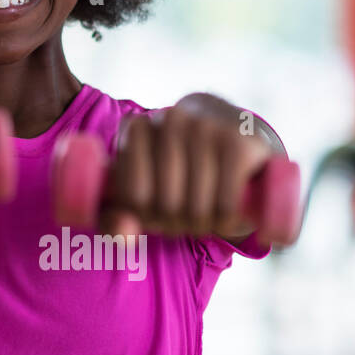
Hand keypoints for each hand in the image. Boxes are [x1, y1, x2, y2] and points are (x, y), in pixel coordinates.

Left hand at [102, 99, 274, 238]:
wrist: (233, 132)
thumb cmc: (179, 169)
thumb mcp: (141, 186)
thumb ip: (116, 216)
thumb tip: (125, 234)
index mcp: (136, 128)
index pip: (133, 196)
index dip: (147, 217)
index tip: (157, 215)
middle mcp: (169, 120)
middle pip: (166, 203)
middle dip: (177, 223)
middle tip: (186, 221)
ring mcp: (204, 127)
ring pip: (196, 206)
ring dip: (203, 225)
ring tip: (205, 219)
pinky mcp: (238, 142)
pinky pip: (225, 203)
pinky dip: (226, 221)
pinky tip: (226, 217)